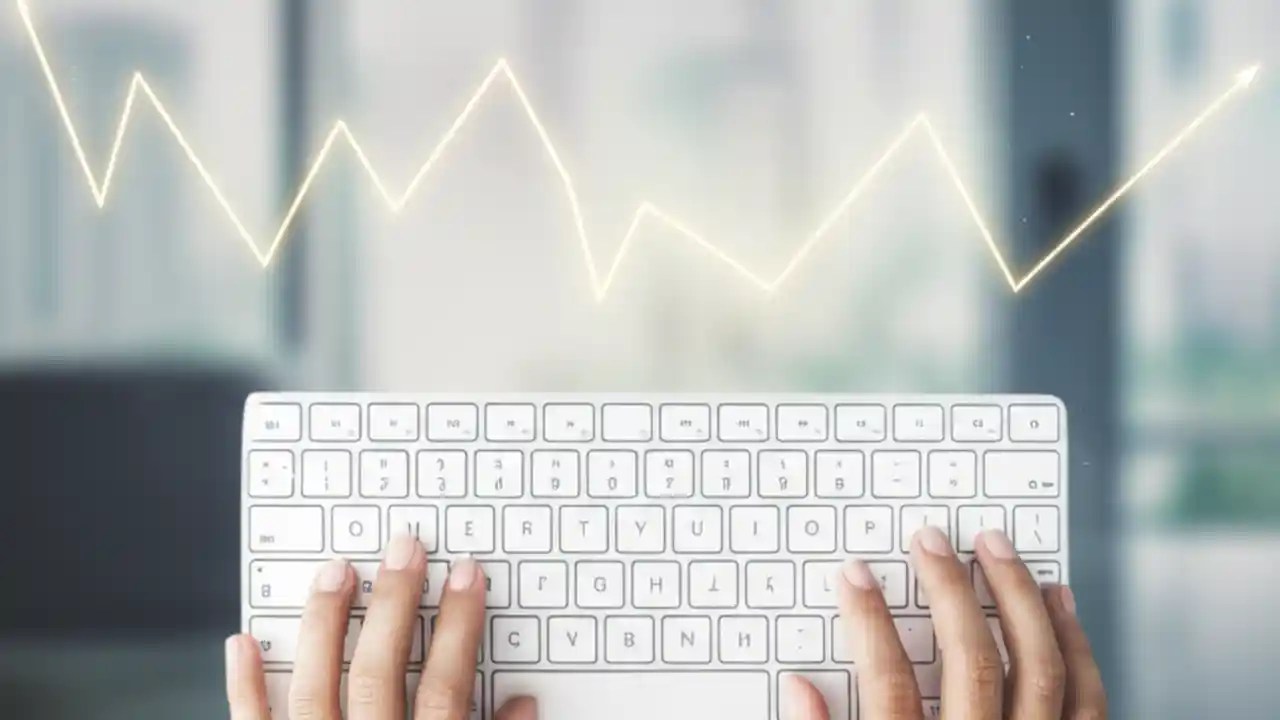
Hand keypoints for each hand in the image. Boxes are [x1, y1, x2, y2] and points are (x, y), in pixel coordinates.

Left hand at [224, 534, 534, 719]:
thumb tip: (523, 705)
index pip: (445, 686)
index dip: (459, 626)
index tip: (466, 574)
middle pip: (378, 673)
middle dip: (393, 605)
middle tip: (405, 549)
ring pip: (313, 688)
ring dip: (324, 626)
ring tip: (336, 572)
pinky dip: (245, 684)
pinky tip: (244, 640)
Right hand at [787, 526, 1105, 719]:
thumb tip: (800, 688)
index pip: (889, 683)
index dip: (868, 621)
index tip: (853, 573)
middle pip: (972, 661)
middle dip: (950, 590)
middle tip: (929, 539)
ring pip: (1041, 670)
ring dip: (1019, 600)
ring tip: (996, 548)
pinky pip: (1088, 699)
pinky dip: (1076, 642)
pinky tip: (1057, 600)